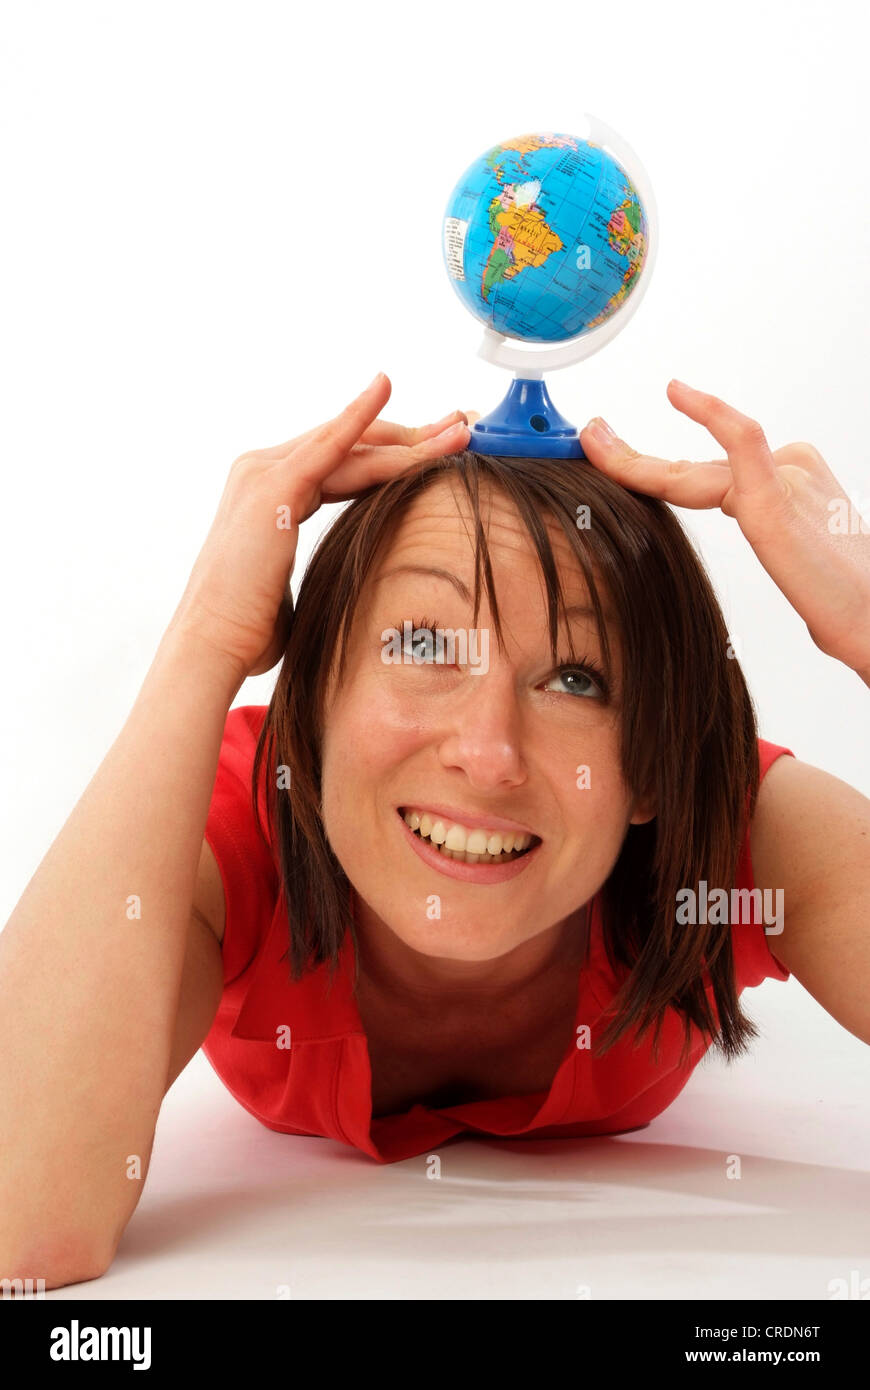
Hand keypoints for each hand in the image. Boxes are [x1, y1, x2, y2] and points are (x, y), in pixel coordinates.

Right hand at [168, 373, 470, 679]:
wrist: (213, 642)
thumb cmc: (249, 630)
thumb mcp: (292, 590)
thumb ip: (318, 572)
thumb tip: (349, 594)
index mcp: (271, 494)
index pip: (344, 461)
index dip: (394, 453)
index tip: (440, 449)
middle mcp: (264, 471)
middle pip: (354, 444)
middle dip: (413, 435)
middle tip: (464, 426)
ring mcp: (265, 473)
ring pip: (354, 447)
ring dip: (412, 436)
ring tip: (461, 428)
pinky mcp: (273, 485)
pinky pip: (328, 443)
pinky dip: (358, 414)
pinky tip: (385, 386)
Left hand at [579, 381, 869, 683]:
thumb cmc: (841, 596)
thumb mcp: (794, 557)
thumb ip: (766, 528)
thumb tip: (748, 521)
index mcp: (789, 478)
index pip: (707, 467)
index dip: (652, 465)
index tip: (611, 451)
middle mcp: (787, 468)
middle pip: (693, 464)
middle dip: (632, 454)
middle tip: (590, 435)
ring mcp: (784, 476)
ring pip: (695, 465)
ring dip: (634, 458)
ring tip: (595, 439)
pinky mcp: (777, 495)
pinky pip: (741, 441)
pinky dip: (709, 414)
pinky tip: (678, 394)